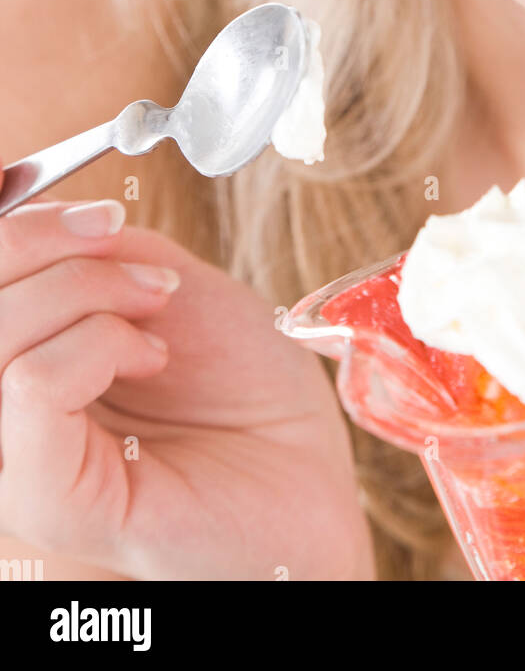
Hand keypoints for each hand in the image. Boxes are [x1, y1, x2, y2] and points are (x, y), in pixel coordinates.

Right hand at [0, 172, 374, 580]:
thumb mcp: (161, 280)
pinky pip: (32, 386)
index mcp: (19, 354)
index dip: (20, 224)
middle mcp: (0, 411)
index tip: (101, 214)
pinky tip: (151, 357)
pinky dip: (98, 344)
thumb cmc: (243, 384)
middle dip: (48, 242)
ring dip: (85, 288)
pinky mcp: (47, 500)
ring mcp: (14, 461)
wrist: (306, 464)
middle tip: (135, 256)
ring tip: (157, 306)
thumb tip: (35, 210)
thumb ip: (89, 250)